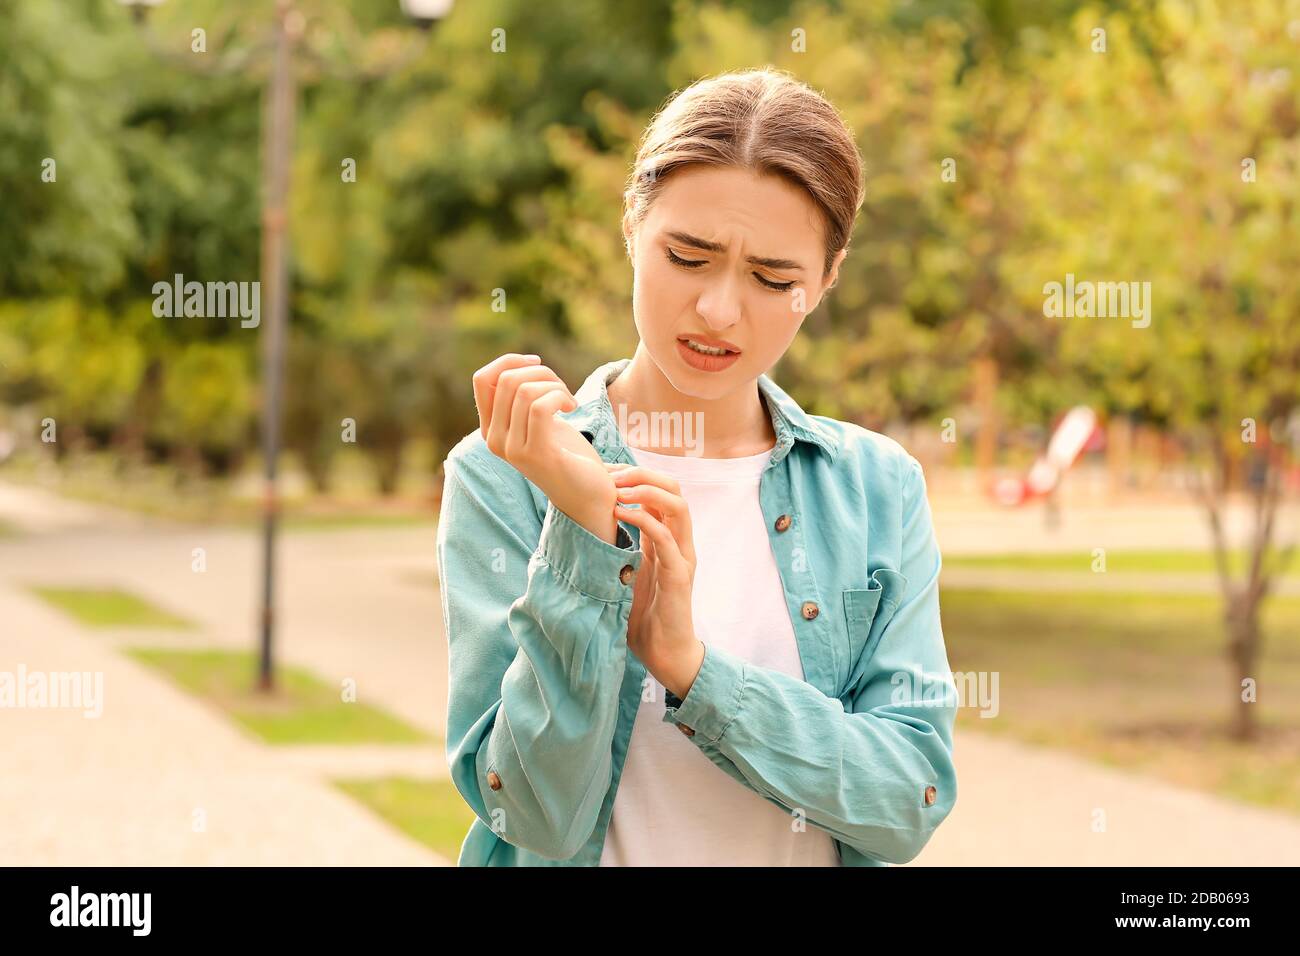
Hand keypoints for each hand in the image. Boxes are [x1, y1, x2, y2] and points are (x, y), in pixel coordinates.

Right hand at [472, 354, 616, 541]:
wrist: (588, 494)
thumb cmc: (566, 454)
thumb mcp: (538, 421)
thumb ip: (521, 399)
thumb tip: (517, 364)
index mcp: (491, 429)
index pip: (481, 379)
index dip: (509, 361)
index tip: (537, 364)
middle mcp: (494, 440)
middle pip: (507, 380)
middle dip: (541, 373)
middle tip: (562, 389)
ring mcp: (512, 449)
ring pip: (525, 390)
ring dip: (555, 385)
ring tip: (569, 400)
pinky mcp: (535, 454)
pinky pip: (541, 406)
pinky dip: (560, 397)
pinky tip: (572, 407)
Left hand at [605, 462, 704, 699]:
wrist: (663, 652)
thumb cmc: (642, 615)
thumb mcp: (627, 571)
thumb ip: (620, 547)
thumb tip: (588, 525)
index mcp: (668, 538)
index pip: (660, 490)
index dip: (634, 474)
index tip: (604, 471)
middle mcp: (680, 541)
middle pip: (673, 488)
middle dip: (641, 474)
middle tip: (611, 476)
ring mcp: (682, 556)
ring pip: (677, 506)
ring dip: (646, 490)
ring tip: (618, 490)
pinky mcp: (679, 575)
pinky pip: (666, 538)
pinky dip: (643, 519)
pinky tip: (620, 515)